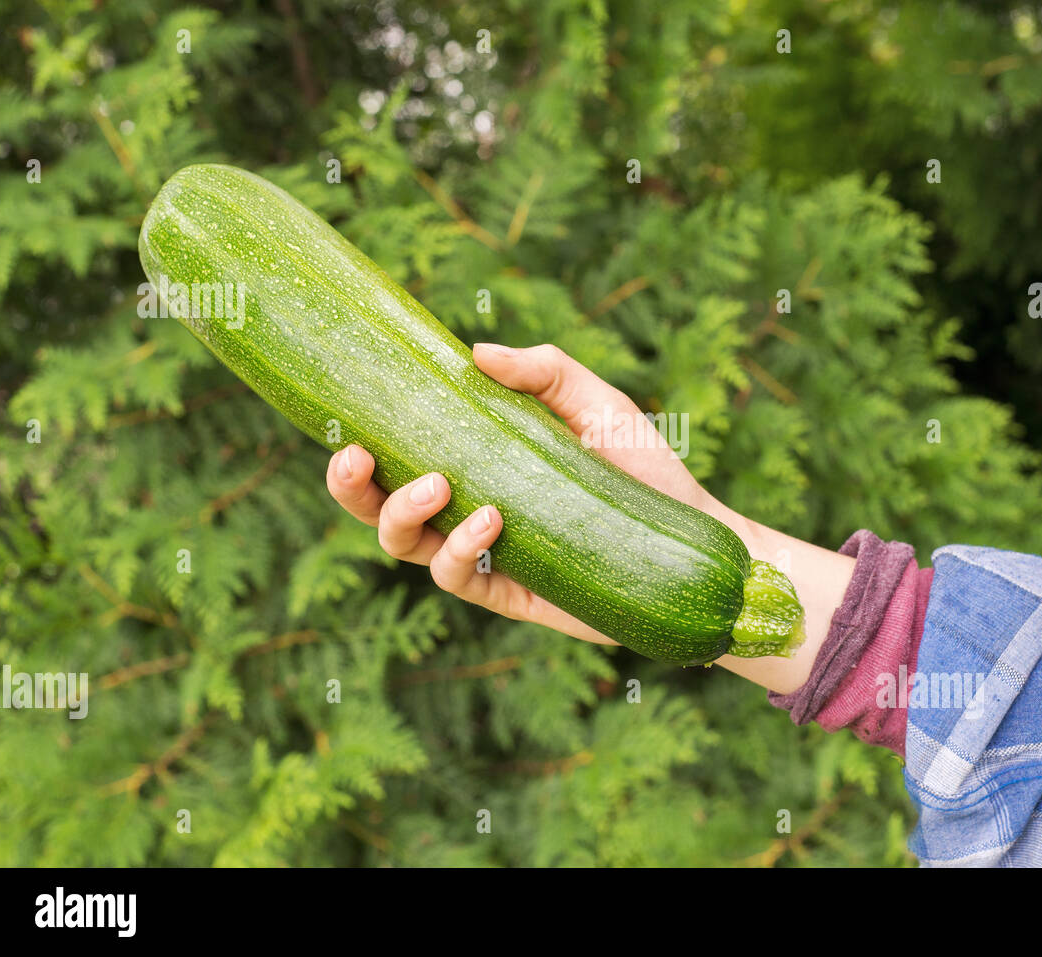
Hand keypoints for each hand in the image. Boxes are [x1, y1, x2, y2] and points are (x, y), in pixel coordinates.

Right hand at [326, 343, 854, 692]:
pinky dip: (458, 548)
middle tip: (358, 456)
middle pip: (378, 508)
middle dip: (349, 488)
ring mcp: (486, 553)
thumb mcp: (597, 403)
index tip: (345, 420)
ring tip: (440, 483)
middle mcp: (468, 509)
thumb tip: (476, 353)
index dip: (356, 445)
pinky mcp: (510, 592)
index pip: (397, 456)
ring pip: (405, 546)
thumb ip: (544, 371)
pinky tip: (491, 521)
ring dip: (402, 514)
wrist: (696, 535)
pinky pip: (457, 578)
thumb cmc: (643, 466)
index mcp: (476, 462)